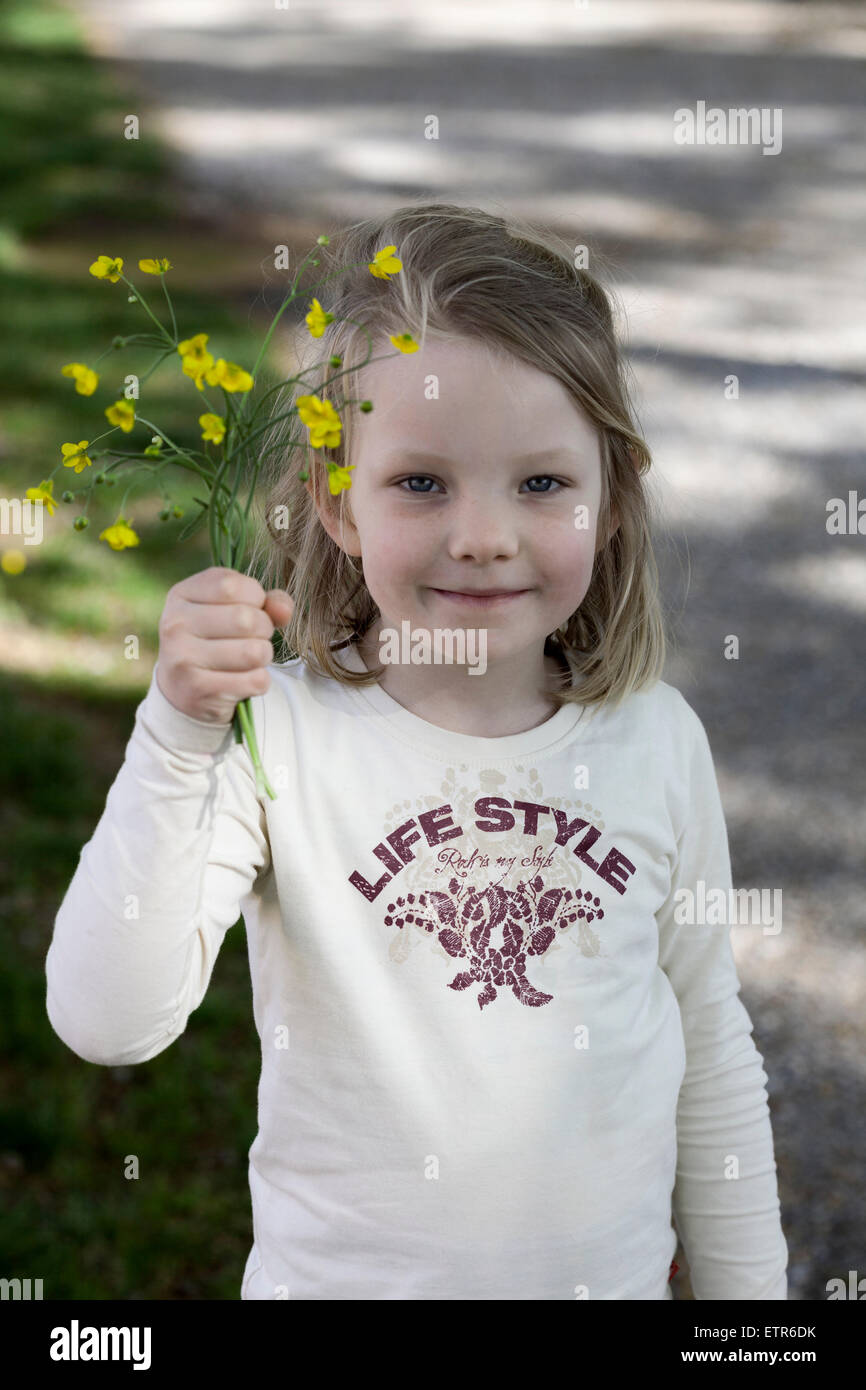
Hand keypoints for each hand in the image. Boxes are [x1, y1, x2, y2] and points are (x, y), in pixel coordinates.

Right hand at [156, 566, 293, 723]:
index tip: (251, 608)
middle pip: (245, 619)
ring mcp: (182, 658)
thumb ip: (266, 602)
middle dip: (264, 629)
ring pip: (254, 652)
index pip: (232, 586)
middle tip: (254, 638)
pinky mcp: (197, 690)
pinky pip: (255, 681)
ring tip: (249, 659)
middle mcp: (175, 624)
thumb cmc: (215, 638)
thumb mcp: (235, 608)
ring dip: (264, 656)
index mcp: (181, 594)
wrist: (182, 688)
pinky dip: (260, 681)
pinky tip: (242, 680)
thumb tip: (284, 611)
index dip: (256, 597)